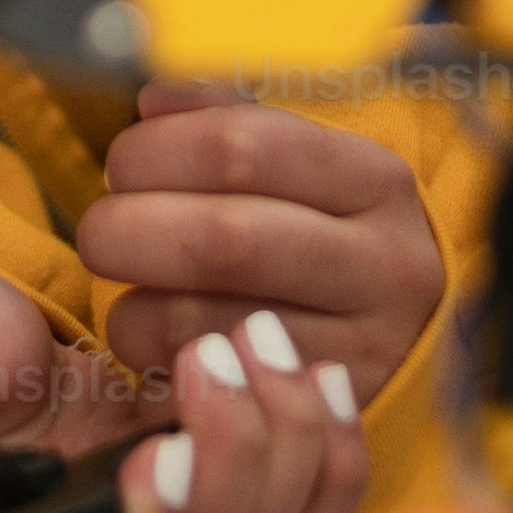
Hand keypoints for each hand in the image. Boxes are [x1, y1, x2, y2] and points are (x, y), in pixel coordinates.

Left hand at [80, 81, 440, 417]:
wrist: (411, 329)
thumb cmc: (332, 231)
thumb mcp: (308, 165)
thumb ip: (231, 122)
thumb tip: (153, 102)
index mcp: (374, 177)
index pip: (238, 147)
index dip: (153, 152)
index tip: (122, 167)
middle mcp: (384, 263)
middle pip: (218, 240)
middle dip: (126, 230)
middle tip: (100, 232)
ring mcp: (361, 347)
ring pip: (199, 322)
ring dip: (128, 305)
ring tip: (124, 289)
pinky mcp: (319, 410)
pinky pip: (201, 385)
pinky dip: (153, 360)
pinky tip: (156, 340)